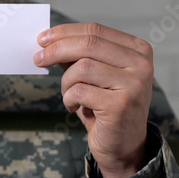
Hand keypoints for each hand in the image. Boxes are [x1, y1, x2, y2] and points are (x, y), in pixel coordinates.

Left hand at [33, 22, 153, 177]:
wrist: (124, 146)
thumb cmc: (107, 108)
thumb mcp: (96, 77)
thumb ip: (80, 56)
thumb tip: (50, 41)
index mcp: (138, 50)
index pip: (96, 30)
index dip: (65, 32)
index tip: (42, 38)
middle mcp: (141, 64)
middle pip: (88, 44)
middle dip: (56, 50)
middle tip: (38, 58)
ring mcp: (133, 84)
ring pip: (81, 68)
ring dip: (65, 83)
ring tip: (68, 95)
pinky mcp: (120, 104)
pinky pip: (79, 91)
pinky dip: (69, 99)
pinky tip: (74, 108)